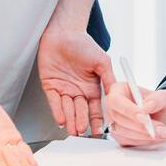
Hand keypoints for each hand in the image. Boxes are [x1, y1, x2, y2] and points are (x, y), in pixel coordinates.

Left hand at [36, 19, 113, 135]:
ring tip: (73, 130)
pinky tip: (61, 119)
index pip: (95, 108)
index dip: (96, 120)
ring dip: (70, 120)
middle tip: (83, 133)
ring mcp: (64, 89)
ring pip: (67, 108)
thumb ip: (108, 79)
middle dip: (81, 122)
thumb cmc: (83, 44)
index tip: (98, 131)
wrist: (64, 32)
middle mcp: (77, 90)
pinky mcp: (50, 85)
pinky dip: (58, 111)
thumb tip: (116, 95)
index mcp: (91, 87)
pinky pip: (54, 101)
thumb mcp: (102, 61)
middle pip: (80, 111)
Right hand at [105, 81, 165, 147]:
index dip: (129, 111)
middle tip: (161, 129)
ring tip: (164, 134)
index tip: (145, 118)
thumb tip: (146, 107)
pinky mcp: (119, 136)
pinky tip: (156, 138)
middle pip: (118, 119)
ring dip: (144, 136)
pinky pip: (127, 142)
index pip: (116, 100)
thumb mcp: (163, 97)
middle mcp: (113, 107)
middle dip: (141, 127)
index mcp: (119, 90)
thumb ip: (156, 99)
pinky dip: (143, 142)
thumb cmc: (160, 103)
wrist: (163, 116)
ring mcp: (114, 122)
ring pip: (122, 133)